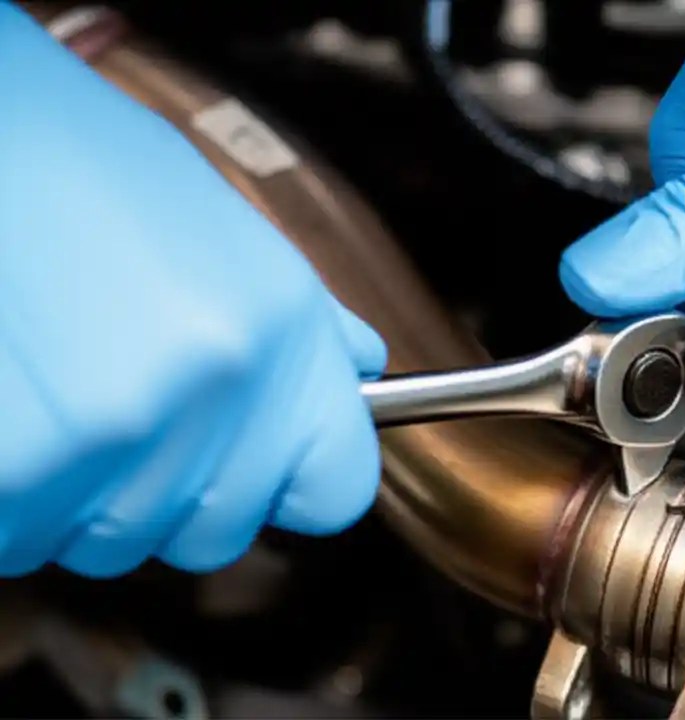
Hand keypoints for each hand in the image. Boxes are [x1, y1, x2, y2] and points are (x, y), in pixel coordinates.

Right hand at [0, 6, 385, 576]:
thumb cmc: (85, 172)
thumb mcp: (228, 231)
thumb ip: (303, 325)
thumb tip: (358, 369)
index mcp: (282, 333)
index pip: (337, 491)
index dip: (291, 484)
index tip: (260, 470)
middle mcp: (216, 389)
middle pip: (214, 533)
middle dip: (167, 496)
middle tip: (120, 416)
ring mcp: (117, 431)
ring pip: (109, 543)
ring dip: (78, 499)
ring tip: (53, 393)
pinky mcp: (18, 467)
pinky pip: (18, 537)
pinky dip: (7, 497)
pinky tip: (10, 412)